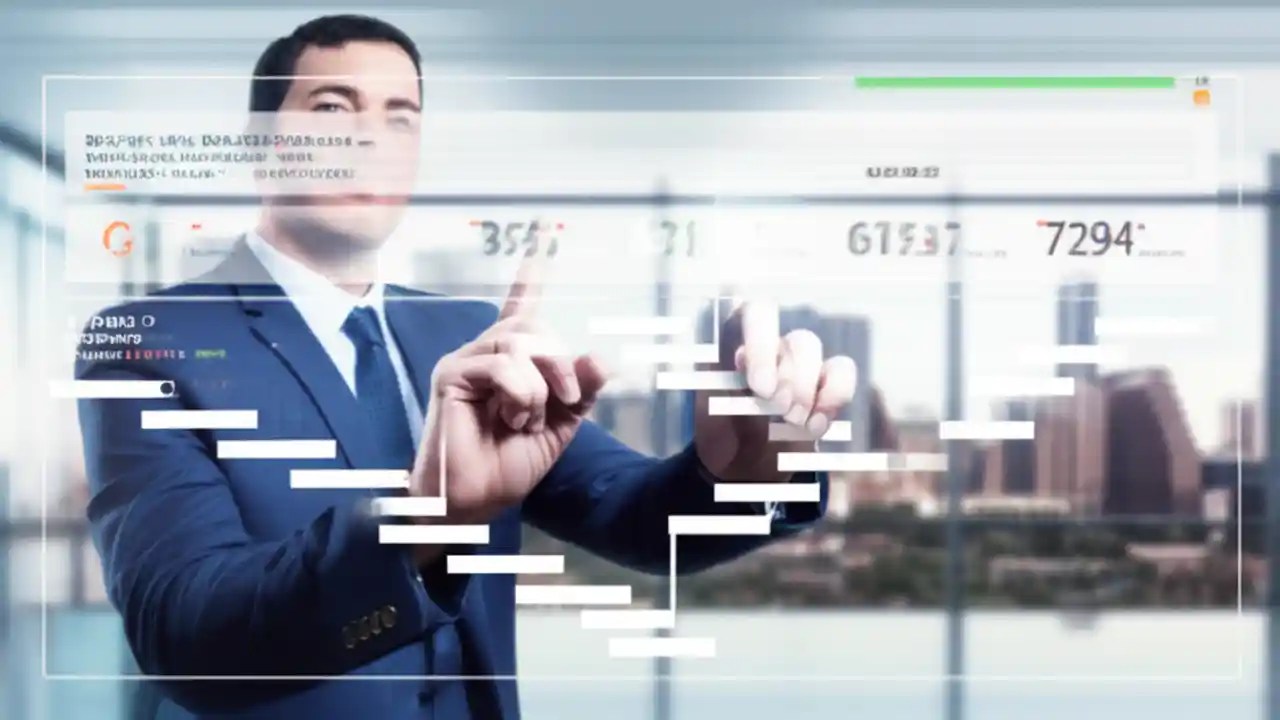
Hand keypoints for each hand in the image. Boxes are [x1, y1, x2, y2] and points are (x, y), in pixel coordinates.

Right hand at [408, 251, 606, 559]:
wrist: (472, 503)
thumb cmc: (507, 466)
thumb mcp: (559, 428)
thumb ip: (580, 394)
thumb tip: (598, 359)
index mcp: (510, 363)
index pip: (522, 307)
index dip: (531, 272)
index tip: (541, 233)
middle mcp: (485, 353)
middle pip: (535, 326)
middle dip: (561, 364)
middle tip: (565, 402)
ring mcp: (465, 360)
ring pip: (522, 342)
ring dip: (542, 385)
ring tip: (528, 419)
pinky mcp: (451, 374)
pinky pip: (503, 364)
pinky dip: (521, 394)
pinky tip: (510, 419)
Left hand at [693, 300, 856, 481]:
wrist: (744, 471)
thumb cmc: (727, 441)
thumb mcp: (720, 428)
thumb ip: (733, 399)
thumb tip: (750, 371)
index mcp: (735, 348)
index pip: (754, 314)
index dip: (763, 343)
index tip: (761, 388)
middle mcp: (769, 347)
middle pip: (793, 338)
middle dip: (792, 378)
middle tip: (781, 413)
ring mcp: (799, 363)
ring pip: (812, 349)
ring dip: (806, 388)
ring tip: (795, 424)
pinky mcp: (825, 383)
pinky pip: (842, 370)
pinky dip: (834, 396)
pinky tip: (816, 425)